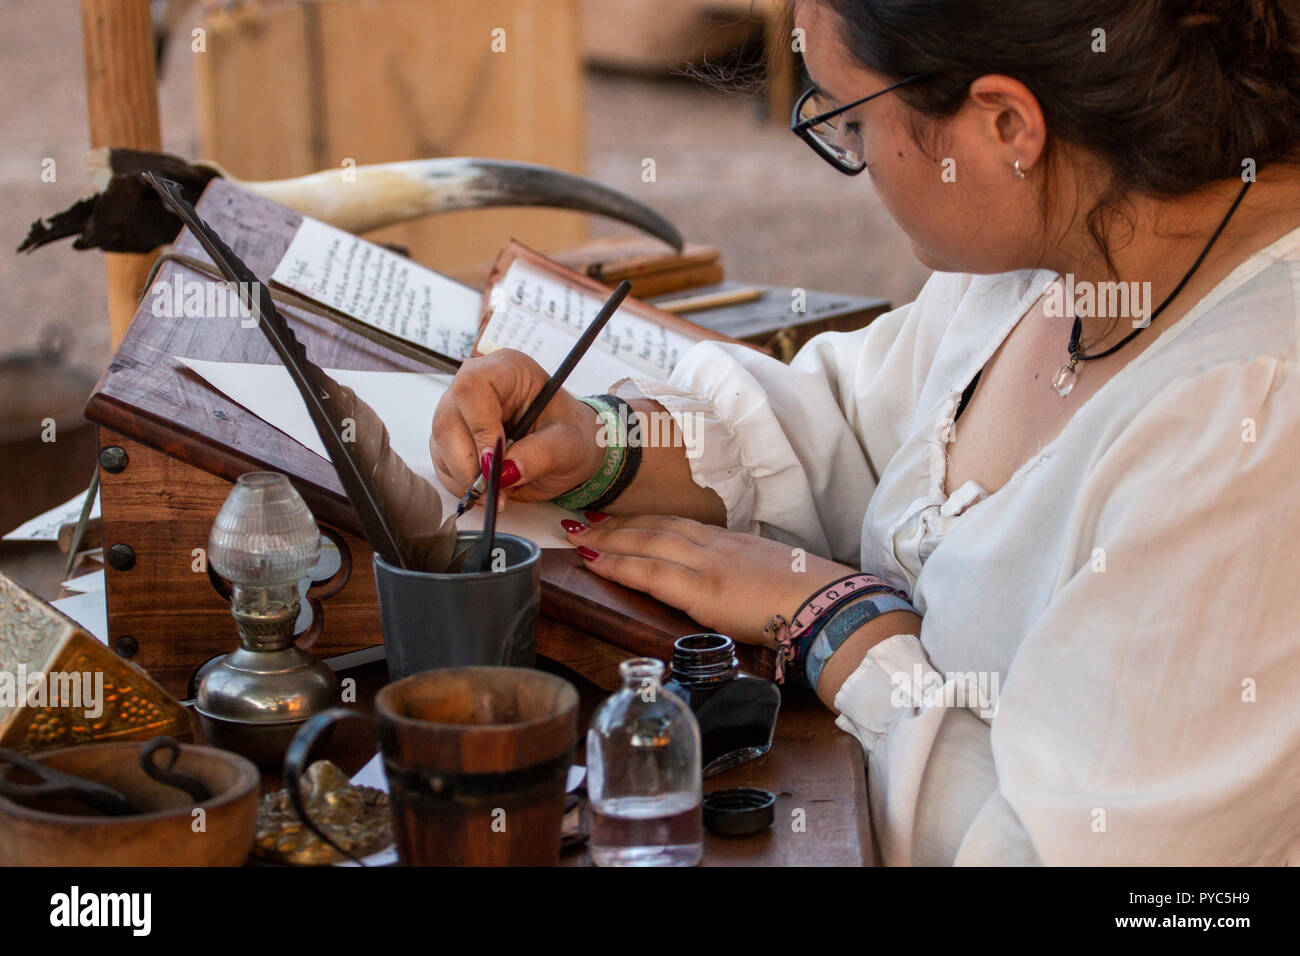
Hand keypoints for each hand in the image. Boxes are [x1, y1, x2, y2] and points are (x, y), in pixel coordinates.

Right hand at [430, 349, 604, 501]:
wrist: (566, 451)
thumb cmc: (571, 436)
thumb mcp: (568, 445)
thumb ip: (540, 455)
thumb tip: (504, 472)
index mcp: (507, 371)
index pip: (473, 386)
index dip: (479, 426)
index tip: (495, 462)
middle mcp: (477, 386)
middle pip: (448, 419)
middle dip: (469, 462)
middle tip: (496, 488)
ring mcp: (459, 412)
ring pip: (441, 444)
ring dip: (465, 477)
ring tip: (500, 491)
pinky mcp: (452, 439)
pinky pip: (442, 463)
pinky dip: (462, 484)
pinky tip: (490, 488)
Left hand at [560, 512, 858, 646]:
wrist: (828, 604)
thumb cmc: (807, 599)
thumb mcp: (768, 579)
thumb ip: (740, 579)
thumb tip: (728, 590)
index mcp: (729, 544)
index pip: (675, 526)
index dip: (641, 523)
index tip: (615, 521)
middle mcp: (713, 545)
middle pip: (654, 527)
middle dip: (616, 524)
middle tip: (582, 521)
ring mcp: (706, 563)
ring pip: (645, 542)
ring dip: (608, 537)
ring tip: (578, 535)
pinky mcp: (702, 588)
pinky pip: (649, 572)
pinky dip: (617, 564)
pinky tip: (594, 561)